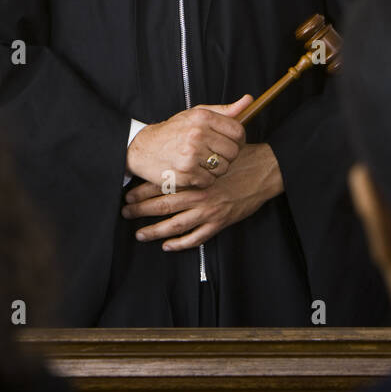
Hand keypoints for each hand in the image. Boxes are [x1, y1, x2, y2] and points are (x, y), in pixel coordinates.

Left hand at [121, 142, 283, 250]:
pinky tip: (168, 246)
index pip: (161, 184)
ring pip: (175, 225)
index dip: (141, 191)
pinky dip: (180, 244)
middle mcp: (199, 194)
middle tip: (126, 214)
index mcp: (195, 175)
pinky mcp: (220, 223)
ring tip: (139, 234)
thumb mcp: (216, 146)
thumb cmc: (240, 157)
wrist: (265, 170)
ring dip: (154, 231)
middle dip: (140, 211)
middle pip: (162, 205)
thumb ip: (194, 151)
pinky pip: (196, 238)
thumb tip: (170, 153)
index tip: (128, 195)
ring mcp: (209, 211)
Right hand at [125, 95, 251, 189]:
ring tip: (202, 162)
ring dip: (216, 169)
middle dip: (227, 156)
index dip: (238, 140)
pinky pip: (209, 181)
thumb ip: (224, 110)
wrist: (142, 148)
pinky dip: (204, 179)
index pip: (238, 131)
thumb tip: (248, 100)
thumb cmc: (173, 131)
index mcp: (202, 117)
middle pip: (233, 152)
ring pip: (222, 168)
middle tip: (214, 154)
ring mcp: (191, 155)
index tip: (231, 143)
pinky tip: (193, 171)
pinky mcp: (185, 174)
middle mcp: (197, 134)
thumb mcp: (196, 115)